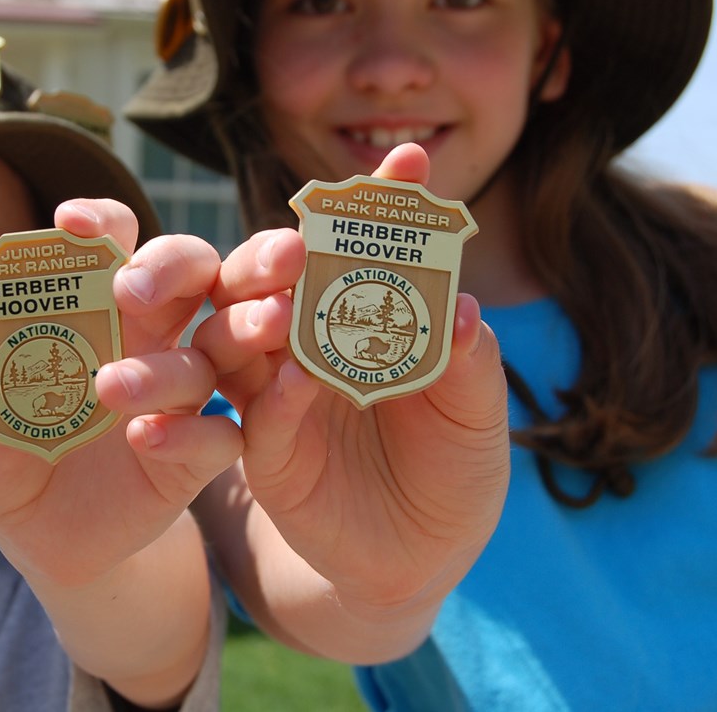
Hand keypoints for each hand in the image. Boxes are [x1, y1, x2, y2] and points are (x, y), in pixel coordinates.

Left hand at [0, 198, 241, 585]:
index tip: (72, 223)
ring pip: (203, 356)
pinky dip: (187, 434)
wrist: (38, 539)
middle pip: (190, 271)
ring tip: (108, 389)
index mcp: (93, 309)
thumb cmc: (3, 460)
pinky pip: (216, 434)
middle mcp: (146, 337)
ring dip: (163, 367)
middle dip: (170, 264)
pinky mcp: (194, 454)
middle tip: (129, 289)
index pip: (114, 241)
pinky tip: (141, 441)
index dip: (102, 221)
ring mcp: (177, 394)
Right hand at [191, 144, 509, 651]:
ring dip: (253, 316)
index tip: (414, 160)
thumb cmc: (454, 468)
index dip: (386, 203)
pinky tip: (301, 380)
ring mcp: (277, 394)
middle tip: (305, 239)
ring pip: (238, 338)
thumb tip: (462, 304)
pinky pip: (260, 418)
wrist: (421, 557)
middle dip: (278, 252)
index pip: (362, 246)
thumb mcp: (478, 413)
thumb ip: (469, 361)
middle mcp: (304, 341)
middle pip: (268, 280)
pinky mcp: (266, 453)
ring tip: (283, 299)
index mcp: (356, 314)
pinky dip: (278, 398)